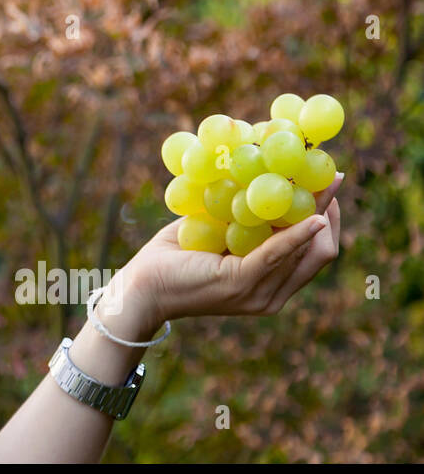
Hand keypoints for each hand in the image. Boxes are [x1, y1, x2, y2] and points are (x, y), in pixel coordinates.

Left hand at [123, 173, 343, 324]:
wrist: (142, 287)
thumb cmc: (174, 258)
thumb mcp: (216, 233)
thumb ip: (240, 218)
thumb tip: (258, 179)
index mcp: (269, 287)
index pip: (314, 255)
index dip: (327, 220)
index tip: (327, 186)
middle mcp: (271, 296)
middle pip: (320, 254)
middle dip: (330, 212)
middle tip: (331, 177)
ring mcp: (258, 293)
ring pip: (307, 253)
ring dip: (318, 213)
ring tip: (325, 183)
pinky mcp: (241, 283)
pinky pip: (277, 254)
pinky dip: (298, 233)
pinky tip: (314, 214)